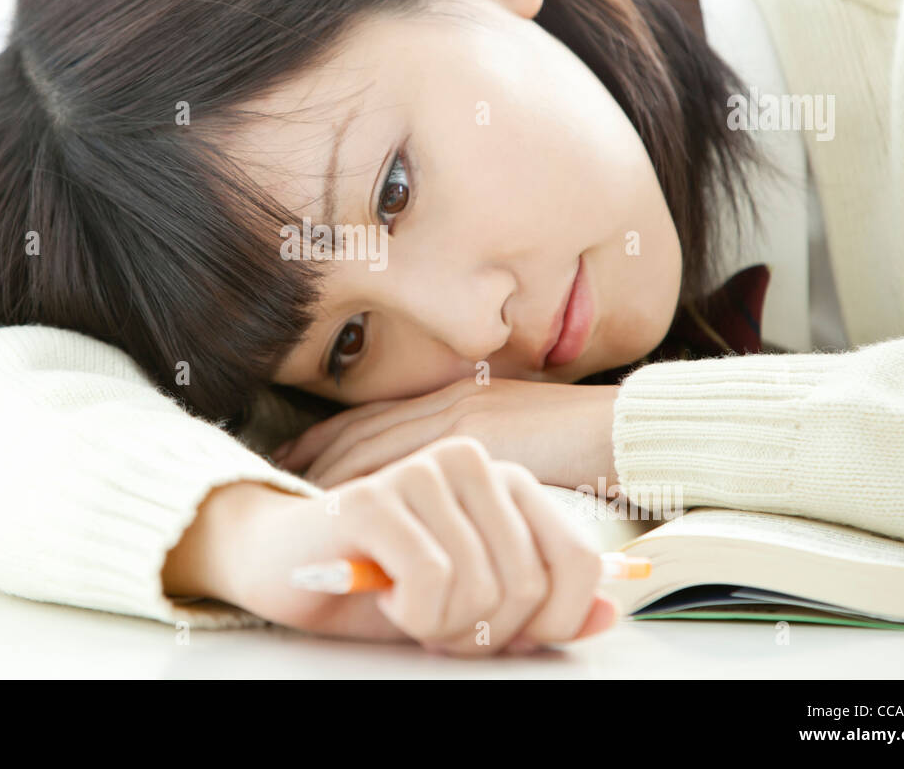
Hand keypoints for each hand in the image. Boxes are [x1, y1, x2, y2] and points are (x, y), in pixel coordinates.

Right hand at [222, 436, 618, 655]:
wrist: (276, 559)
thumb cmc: (375, 580)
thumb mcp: (472, 603)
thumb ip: (539, 607)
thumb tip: (610, 615)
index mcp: (506, 480)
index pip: (580, 562)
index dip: (551, 622)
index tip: (501, 633)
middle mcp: (471, 462)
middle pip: (529, 585)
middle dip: (486, 632)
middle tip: (438, 624)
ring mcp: (422, 472)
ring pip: (481, 587)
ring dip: (440, 626)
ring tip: (404, 605)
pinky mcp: (377, 496)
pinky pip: (432, 580)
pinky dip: (411, 613)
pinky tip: (382, 592)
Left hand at [272, 378, 620, 491]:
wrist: (626, 429)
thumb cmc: (579, 440)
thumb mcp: (517, 436)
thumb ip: (475, 450)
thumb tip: (444, 484)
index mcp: (456, 399)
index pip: (377, 416)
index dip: (332, 436)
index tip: (297, 455)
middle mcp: (449, 401)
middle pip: (365, 428)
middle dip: (318, 453)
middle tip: (276, 475)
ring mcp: (461, 418)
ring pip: (378, 445)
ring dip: (336, 471)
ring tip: (299, 499)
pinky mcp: (479, 440)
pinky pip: (413, 463)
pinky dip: (376, 483)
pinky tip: (351, 504)